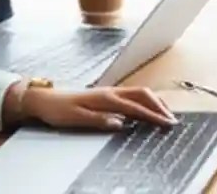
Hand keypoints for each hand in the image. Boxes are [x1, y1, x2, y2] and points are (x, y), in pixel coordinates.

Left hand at [22, 86, 177, 130]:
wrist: (44, 99)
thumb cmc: (59, 109)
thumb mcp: (76, 118)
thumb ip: (99, 120)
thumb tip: (120, 123)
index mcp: (106, 98)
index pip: (135, 106)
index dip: (153, 115)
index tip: (166, 123)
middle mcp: (111, 92)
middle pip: (143, 94)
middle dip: (160, 106)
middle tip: (172, 120)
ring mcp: (109, 92)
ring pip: (139, 93)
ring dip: (154, 102)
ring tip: (165, 114)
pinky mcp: (107, 95)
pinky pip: (132, 96)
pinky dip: (145, 102)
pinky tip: (146, 110)